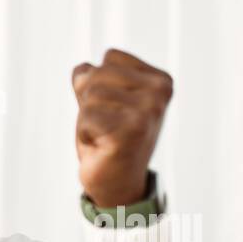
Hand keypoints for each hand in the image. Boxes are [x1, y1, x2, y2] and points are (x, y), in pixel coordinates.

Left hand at [72, 49, 172, 206]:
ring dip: (86, 120)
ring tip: (103, 137)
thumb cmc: (108, 139)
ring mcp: (147, 112)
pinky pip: (86, 117)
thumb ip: (91, 80)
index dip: (98, 84)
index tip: (114, 109)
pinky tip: (101, 147)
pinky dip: (84, 134)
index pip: (110, 57)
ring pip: (90, 96)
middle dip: (89, 102)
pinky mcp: (129, 132)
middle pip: (98, 74)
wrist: (116, 184)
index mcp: (160, 81)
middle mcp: (159, 94)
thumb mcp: (101, 102)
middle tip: (105, 127)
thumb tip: (82, 69)